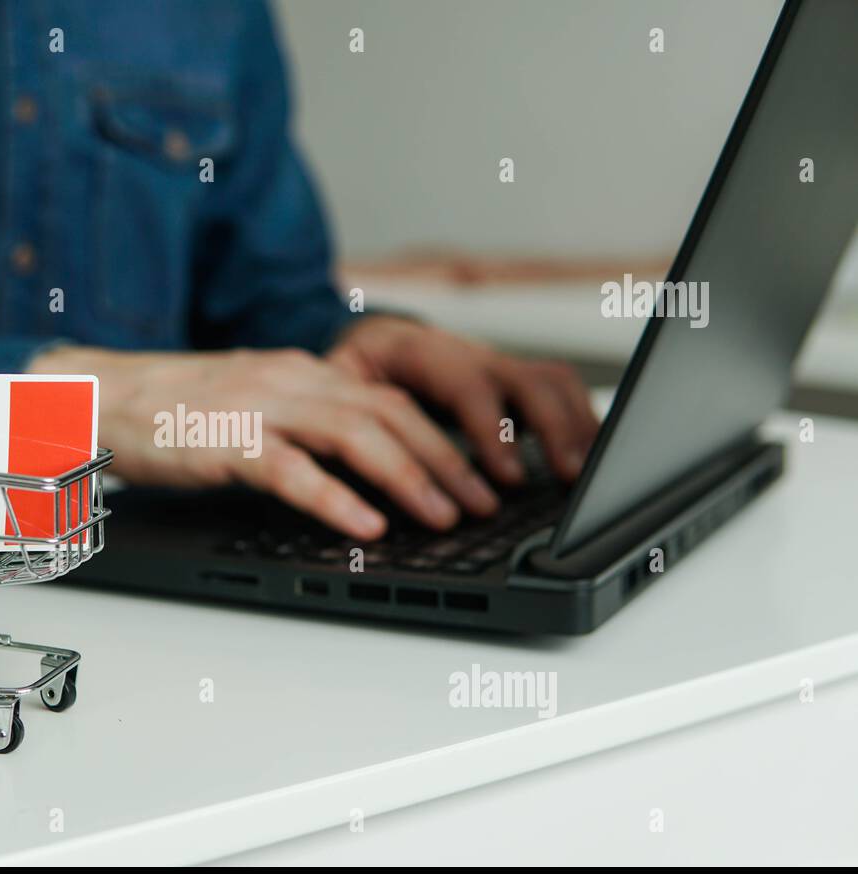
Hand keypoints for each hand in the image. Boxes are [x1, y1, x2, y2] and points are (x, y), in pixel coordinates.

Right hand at [29, 341, 514, 539]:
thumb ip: (307, 423)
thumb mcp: (255, 404)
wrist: (99, 398)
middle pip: (388, 413)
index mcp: (302, 371)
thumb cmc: (175, 410)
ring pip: (354, 434)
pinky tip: (365, 524)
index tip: (476, 474)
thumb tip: (367, 464)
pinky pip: (292, 470)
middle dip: (444, 460)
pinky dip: (335, 497)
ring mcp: (258, 407)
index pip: (390, 397)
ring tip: (441, 516)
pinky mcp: (225, 441)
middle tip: (481, 502)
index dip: (442, 436)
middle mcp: (290, 380)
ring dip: (408, 477)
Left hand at [328, 316, 598, 484]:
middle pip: (526, 379)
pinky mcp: (512, 383)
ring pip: (551, 382)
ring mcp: (495, 366)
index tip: (507, 476)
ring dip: (576, 427)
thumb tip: (359, 466)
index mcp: (419, 352)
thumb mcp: (333, 390)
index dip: (492, 429)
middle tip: (567, 477)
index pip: (467, 385)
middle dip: (553, 429)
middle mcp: (466, 354)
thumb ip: (347, 417)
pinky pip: (560, 392)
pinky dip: (582, 423)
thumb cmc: (347, 376)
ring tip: (585, 474)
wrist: (363, 345)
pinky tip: (592, 459)